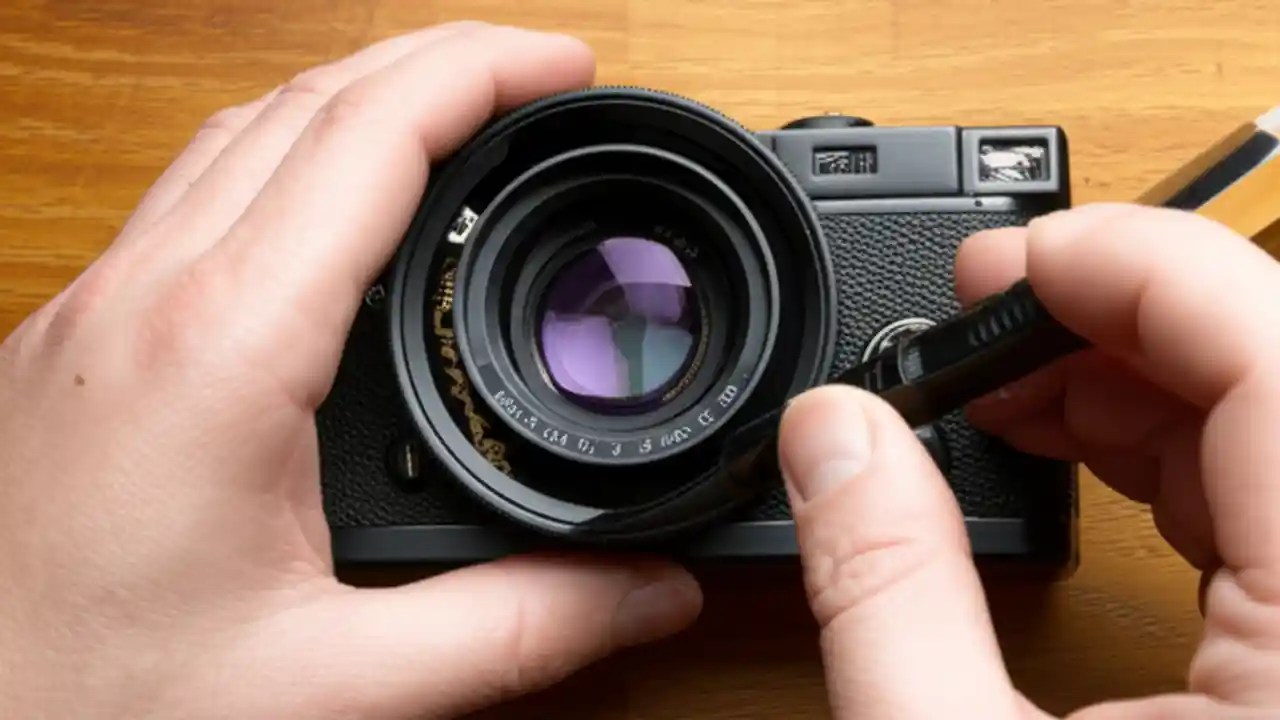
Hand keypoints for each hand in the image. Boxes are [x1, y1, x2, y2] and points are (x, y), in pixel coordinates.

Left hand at [0, 23, 699, 718]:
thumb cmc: (86, 711)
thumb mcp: (335, 685)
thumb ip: (519, 628)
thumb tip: (649, 586)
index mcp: (220, 350)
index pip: (369, 138)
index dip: (482, 74)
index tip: (564, 65)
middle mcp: (142, 299)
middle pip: (308, 102)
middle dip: (438, 59)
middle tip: (536, 73)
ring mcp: (94, 310)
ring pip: (243, 134)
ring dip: (360, 96)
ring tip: (454, 112)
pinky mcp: (76, 341)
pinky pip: (194, 192)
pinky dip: (289, 155)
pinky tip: (330, 203)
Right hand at [778, 202, 1279, 717]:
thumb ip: (883, 586)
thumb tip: (829, 435)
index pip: (1276, 358)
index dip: (1143, 268)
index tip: (1020, 260)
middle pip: (1269, 370)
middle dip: (1113, 316)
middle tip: (985, 314)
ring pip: (1262, 420)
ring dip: (1122, 380)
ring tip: (998, 386)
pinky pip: (1258, 488)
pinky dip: (1151, 446)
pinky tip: (1061, 446)